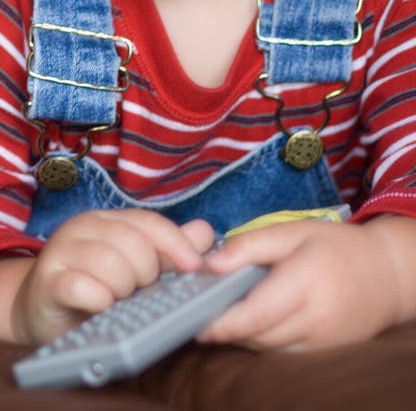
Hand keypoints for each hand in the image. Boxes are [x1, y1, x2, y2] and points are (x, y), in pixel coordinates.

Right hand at [13, 209, 213, 344]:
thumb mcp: (134, 268)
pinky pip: (81, 287)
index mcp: (107, 220)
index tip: (194, 267)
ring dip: (123, 289)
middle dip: (147, 274)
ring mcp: (62, 251)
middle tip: (139, 291)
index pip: (148, 222)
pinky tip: (102, 308)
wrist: (40, 311)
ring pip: (110, 263)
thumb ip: (168, 250)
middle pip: (133, 243)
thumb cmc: (94, 288)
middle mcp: (83, 227)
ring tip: (119, 301)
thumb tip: (204, 232)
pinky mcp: (47, 282)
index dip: (175, 243)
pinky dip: (99, 300)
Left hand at [199, 217, 404, 350]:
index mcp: (306, 282)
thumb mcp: (293, 231)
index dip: (224, 322)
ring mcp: (322, 342)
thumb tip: (210, 263)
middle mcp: (315, 318)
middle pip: (258, 335)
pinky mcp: (324, 353)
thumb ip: (250, 246)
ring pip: (268, 347)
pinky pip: (283, 352)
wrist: (387, 275)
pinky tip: (254, 320)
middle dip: (227, 328)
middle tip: (202, 311)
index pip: (257, 314)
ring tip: (224, 313)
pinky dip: (263, 339)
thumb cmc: (336, 247)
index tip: (197, 320)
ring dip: (243, 335)